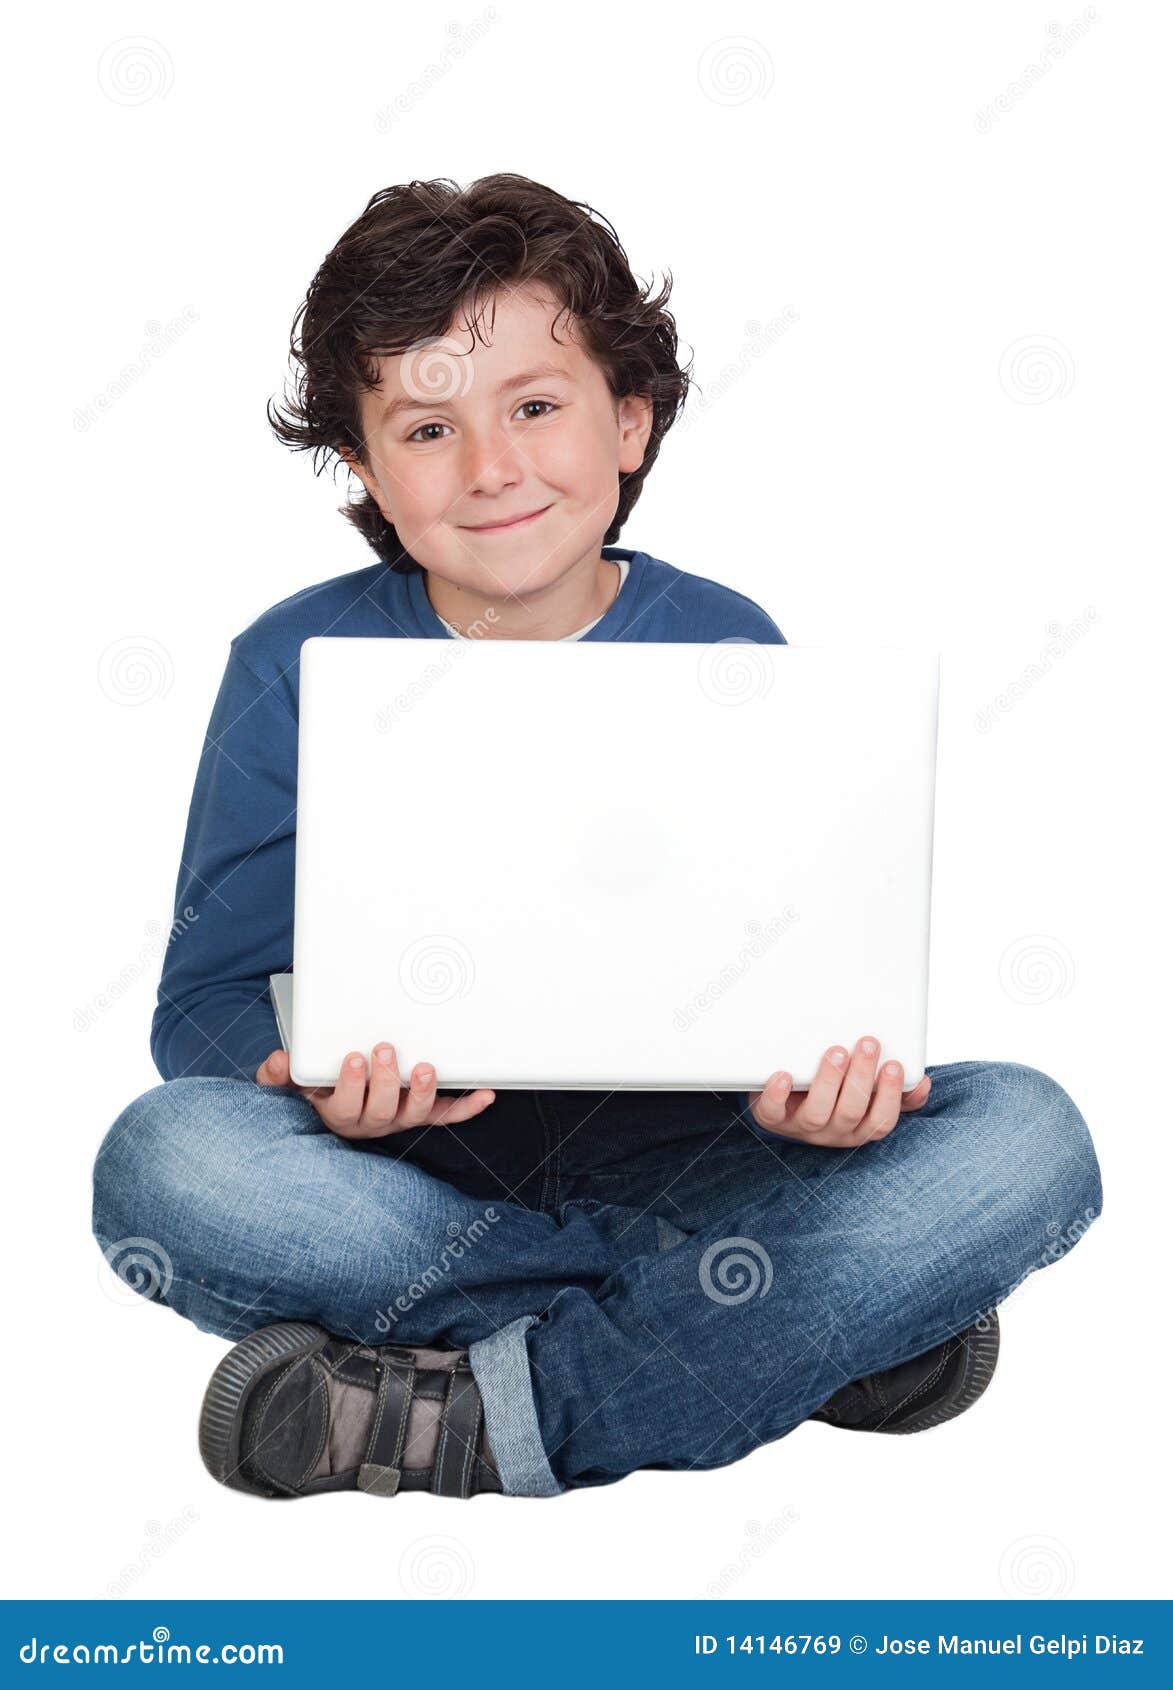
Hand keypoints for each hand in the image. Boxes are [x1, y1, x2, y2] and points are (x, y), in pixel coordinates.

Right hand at [255, 1042, 495, 1139]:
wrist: (325, 1106)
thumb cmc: (308, 1090)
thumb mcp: (284, 1085)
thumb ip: (276, 1075)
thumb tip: (279, 1060)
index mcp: (338, 1113)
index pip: (344, 1105)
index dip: (350, 1084)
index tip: (352, 1056)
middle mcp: (370, 1122)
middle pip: (381, 1111)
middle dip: (386, 1080)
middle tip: (386, 1049)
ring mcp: (397, 1119)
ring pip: (414, 1115)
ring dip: (424, 1092)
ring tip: (427, 1067)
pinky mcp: (419, 1114)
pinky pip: (446, 1116)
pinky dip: (466, 1108)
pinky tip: (486, 1095)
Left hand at [748, 1035, 931, 1145]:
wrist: (786, 1096)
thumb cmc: (835, 1091)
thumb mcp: (868, 1094)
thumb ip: (897, 1091)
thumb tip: (923, 1083)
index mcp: (859, 1127)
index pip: (881, 1121)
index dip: (890, 1095)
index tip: (894, 1064)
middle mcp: (833, 1132)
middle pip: (850, 1112)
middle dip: (861, 1077)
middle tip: (868, 1043)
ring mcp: (802, 1127)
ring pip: (817, 1113)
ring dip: (828, 1081)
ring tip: (836, 1051)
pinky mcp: (772, 1118)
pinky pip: (772, 1113)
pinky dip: (777, 1095)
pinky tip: (784, 1075)